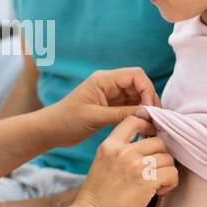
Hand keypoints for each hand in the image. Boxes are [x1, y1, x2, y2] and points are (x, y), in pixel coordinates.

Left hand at [42, 67, 159, 148]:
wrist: (50, 131)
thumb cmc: (66, 121)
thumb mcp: (95, 118)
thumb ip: (121, 114)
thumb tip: (146, 113)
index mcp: (103, 80)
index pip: (135, 75)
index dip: (148, 89)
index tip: (151, 109)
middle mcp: (109, 84)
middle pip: (139, 85)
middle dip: (150, 100)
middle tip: (156, 120)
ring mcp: (110, 95)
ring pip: (137, 96)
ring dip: (145, 108)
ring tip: (152, 125)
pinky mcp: (110, 106)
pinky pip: (130, 107)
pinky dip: (138, 114)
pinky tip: (143, 126)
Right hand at [75, 114, 176, 206]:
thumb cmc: (97, 197)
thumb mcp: (102, 164)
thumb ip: (120, 152)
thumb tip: (149, 148)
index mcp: (109, 145)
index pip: (134, 120)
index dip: (149, 127)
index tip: (153, 139)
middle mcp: (123, 152)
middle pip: (158, 141)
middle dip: (162, 156)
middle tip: (156, 172)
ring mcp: (135, 165)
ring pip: (168, 158)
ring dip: (167, 171)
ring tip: (157, 185)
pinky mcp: (147, 181)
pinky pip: (172, 173)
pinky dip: (170, 183)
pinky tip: (159, 192)